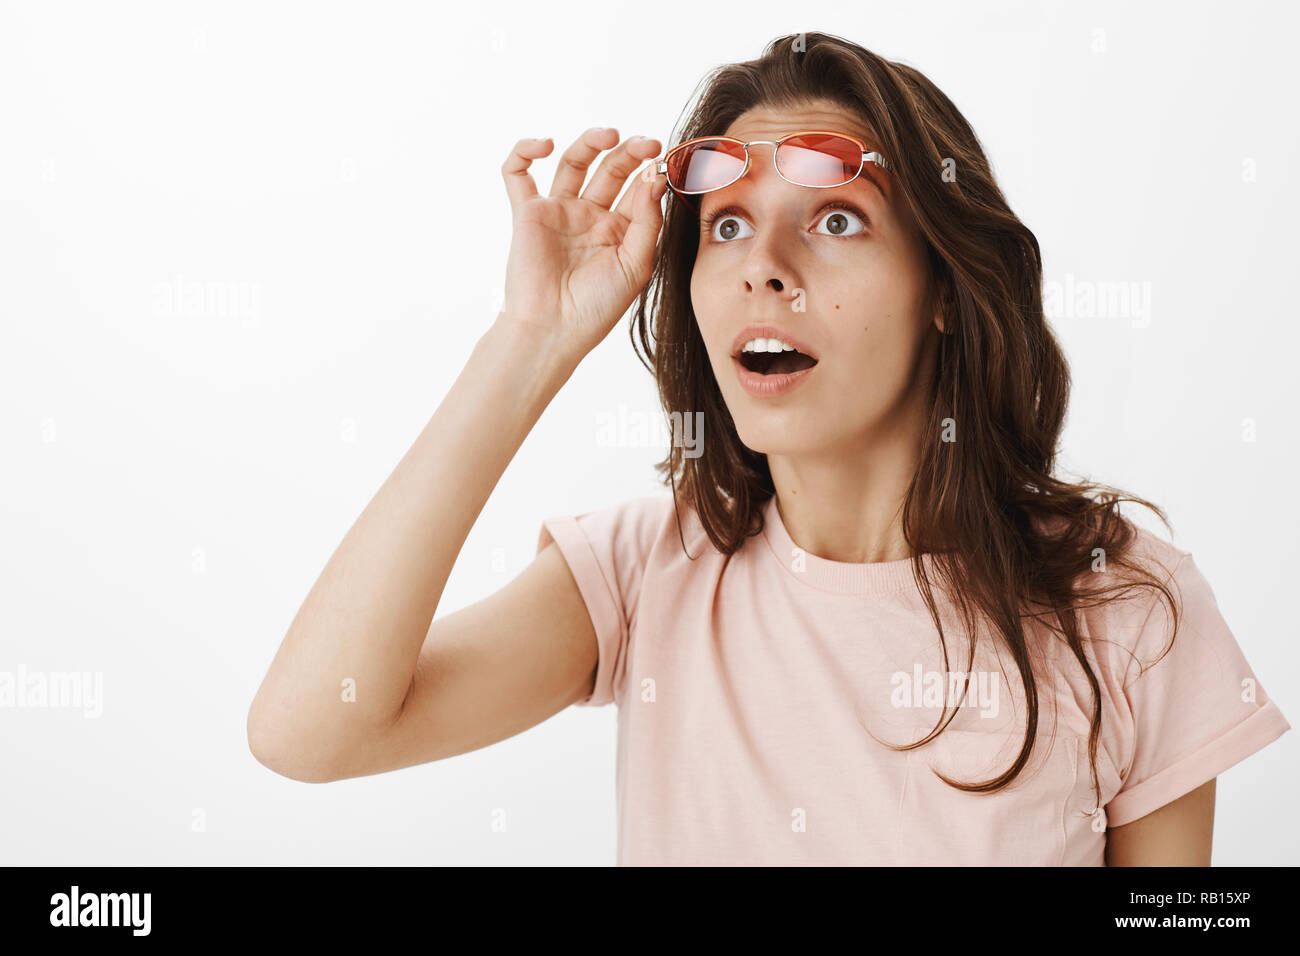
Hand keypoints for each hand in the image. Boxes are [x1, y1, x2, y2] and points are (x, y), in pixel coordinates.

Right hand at [497, 128, 666, 364]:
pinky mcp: (528, 214)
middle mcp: (590, 216)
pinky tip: (544, 144)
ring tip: (610, 134)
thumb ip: (647, 221)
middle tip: (648, 143)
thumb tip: (655, 177)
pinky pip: (517, 174)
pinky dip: (524, 151)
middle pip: (610, 169)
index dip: (652, 172)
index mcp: (619, 229)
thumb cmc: (597, 307)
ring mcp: (558, 212)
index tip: (665, 164)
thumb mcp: (636, 265)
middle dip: (630, 152)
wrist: (553, 330)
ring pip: (572, 162)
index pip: (638, 188)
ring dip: (590, 142)